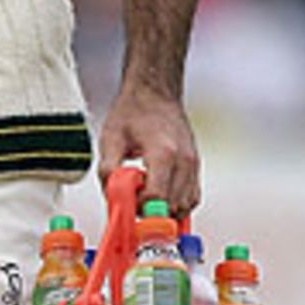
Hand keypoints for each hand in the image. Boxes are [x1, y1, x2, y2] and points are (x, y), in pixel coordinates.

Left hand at [97, 84, 200, 219]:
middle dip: (149, 210)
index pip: (156, 198)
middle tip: (133, 197)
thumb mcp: (111, 138)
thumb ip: (108, 170)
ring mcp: (193, 165)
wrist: (154, 93)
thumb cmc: (135, 111)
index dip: (138, 206)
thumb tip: (111, 195)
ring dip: (164, 210)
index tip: (126, 199)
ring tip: (145, 194)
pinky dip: (176, 204)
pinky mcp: (195, 167)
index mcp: (163, 153)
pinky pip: (191, 199)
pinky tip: (159, 194)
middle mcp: (183, 161)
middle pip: (171, 207)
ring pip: (184, 207)